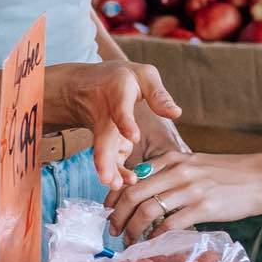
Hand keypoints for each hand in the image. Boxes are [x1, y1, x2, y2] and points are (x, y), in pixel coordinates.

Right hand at [53, 61, 180, 187]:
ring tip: (116, 186)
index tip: (133, 137)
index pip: (121, 109)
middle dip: (104, 159)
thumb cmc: (122, 78)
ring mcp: (102, 131)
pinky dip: (115, 172)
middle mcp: (106, 115)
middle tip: (108, 179)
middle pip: (103, 138)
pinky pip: (108, 159)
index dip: (126, 123)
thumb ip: (158, 94)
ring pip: (102, 153)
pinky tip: (125, 184)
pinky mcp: (105, 143)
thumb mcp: (143, 75)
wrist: (85, 86)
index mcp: (118, 93)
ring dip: (108, 170)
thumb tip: (176, 113)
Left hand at [105, 151, 261, 242]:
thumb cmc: (228, 175)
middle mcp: (178, 170)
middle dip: (117, 215)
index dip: (115, 196)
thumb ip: (170, 174)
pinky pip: (169, 224)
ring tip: (130, 241)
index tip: (109, 211)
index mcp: (173, 158)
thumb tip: (146, 194)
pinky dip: (155, 236)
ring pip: (147, 210)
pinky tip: (152, 243)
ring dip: (133, 229)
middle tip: (113, 231)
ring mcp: (190, 188)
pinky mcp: (203, 207)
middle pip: (133, 194)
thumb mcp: (195, 164)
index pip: (132, 176)